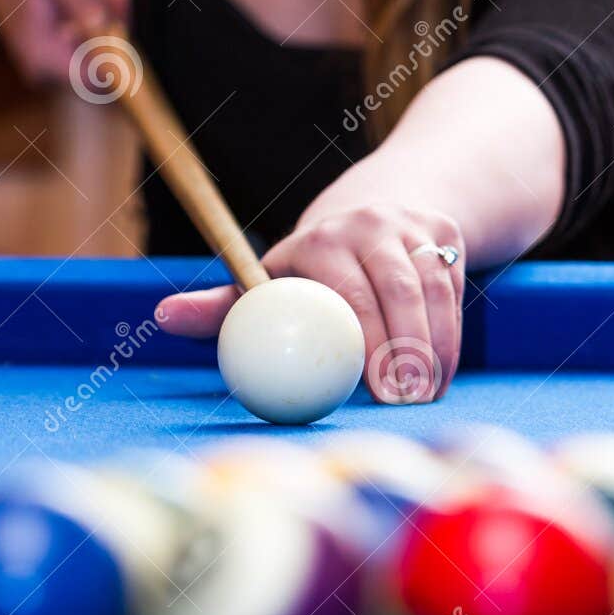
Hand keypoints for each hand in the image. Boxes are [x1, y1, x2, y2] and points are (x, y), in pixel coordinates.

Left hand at [156, 158, 464, 403]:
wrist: (370, 212)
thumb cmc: (303, 271)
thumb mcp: (264, 282)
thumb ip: (220, 307)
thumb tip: (160, 319)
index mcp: (319, 240)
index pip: (346, 293)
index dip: (364, 340)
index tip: (373, 390)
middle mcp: (367, 225)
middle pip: (397, 289)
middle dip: (407, 348)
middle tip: (407, 401)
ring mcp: (410, 226)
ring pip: (432, 288)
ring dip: (436, 346)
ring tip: (428, 394)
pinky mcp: (443, 232)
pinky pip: (453, 287)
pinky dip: (451, 333)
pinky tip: (443, 372)